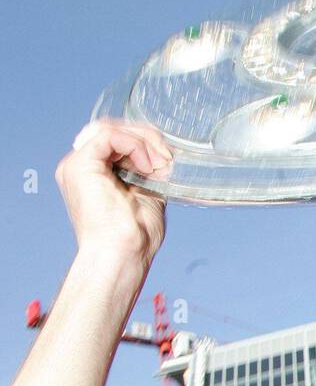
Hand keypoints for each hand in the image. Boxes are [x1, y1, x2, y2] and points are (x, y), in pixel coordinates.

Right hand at [55, 119, 170, 266]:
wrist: (121, 257)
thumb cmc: (133, 240)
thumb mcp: (148, 196)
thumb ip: (148, 174)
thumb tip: (163, 158)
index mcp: (93, 174)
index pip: (115, 141)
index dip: (144, 143)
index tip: (167, 163)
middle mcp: (80, 167)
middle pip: (112, 130)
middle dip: (146, 138)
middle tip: (167, 159)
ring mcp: (77, 165)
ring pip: (110, 128)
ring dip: (142, 141)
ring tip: (160, 163)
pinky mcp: (81, 165)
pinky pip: (110, 136)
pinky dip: (134, 145)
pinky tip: (147, 166)